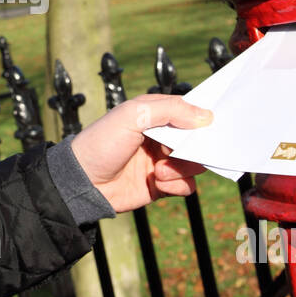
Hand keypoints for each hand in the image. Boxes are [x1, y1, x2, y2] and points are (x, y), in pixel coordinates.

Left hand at [68, 94, 213, 214]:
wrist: (82, 182)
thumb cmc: (102, 143)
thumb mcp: (133, 116)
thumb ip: (170, 110)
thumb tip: (206, 115)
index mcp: (154, 115)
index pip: (189, 112)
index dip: (202, 118)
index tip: (213, 125)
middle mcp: (161, 137)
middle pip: (197, 140)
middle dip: (194, 147)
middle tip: (179, 152)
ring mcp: (162, 161)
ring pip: (194, 164)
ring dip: (183, 168)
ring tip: (160, 170)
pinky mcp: (162, 185)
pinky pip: (186, 185)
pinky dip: (178, 185)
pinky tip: (160, 183)